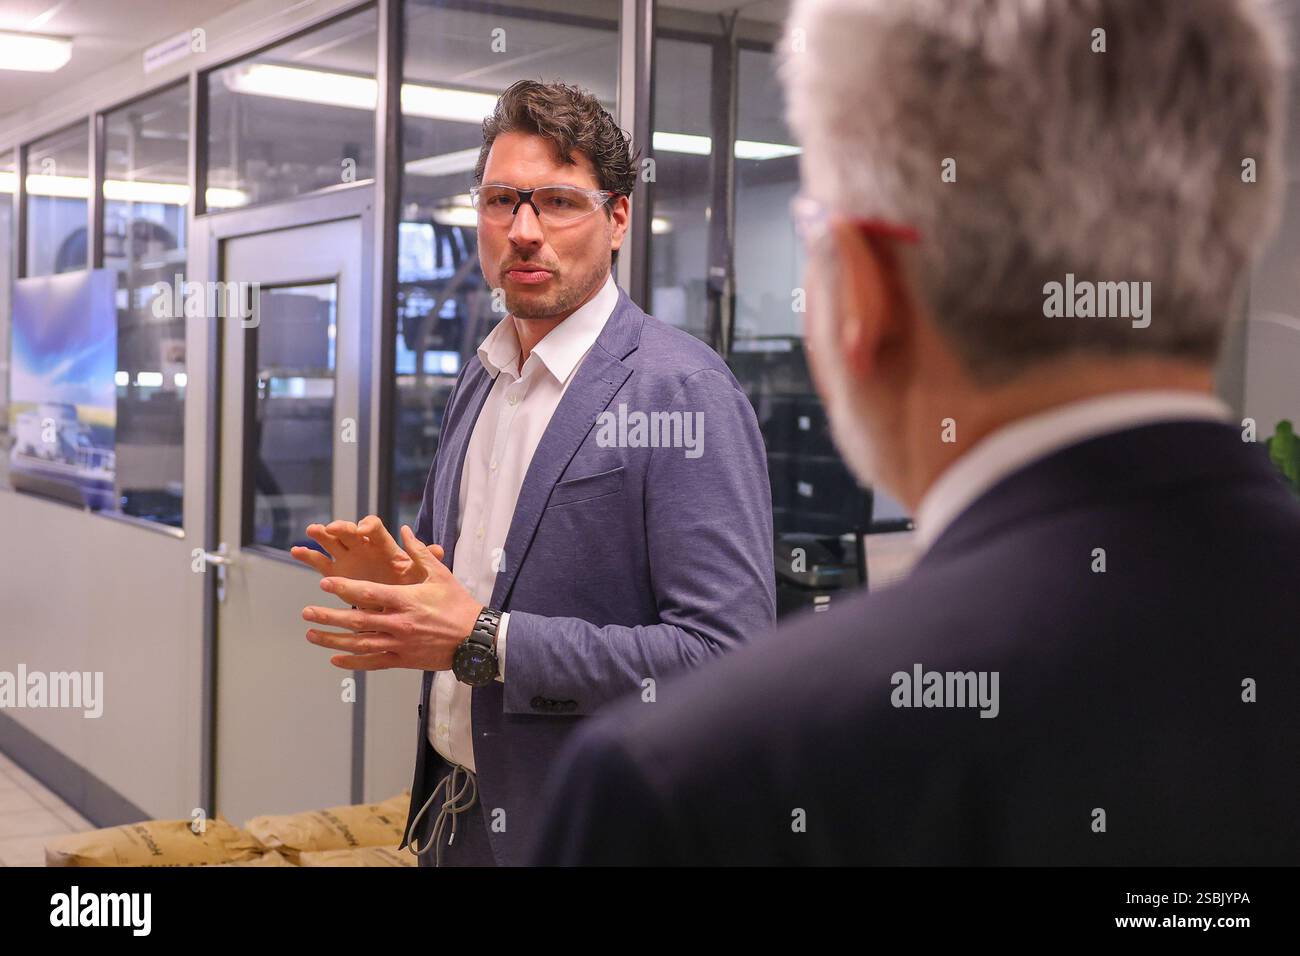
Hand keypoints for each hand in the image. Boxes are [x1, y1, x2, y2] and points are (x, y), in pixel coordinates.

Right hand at [290, 515, 442, 587]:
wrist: (396, 605)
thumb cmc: (409, 587)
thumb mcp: (420, 576)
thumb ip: (426, 561)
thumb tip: (440, 548)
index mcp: (383, 545)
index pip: (374, 528)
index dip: (367, 526)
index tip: (361, 530)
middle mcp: (363, 547)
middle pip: (350, 531)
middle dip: (341, 527)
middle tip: (332, 528)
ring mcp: (348, 558)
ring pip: (332, 541)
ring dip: (321, 534)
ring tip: (312, 531)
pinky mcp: (336, 572)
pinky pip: (319, 561)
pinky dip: (308, 555)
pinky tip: (295, 550)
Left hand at [302, 526, 483, 671]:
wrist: (476, 639)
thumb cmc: (459, 604)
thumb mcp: (440, 574)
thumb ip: (419, 552)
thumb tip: (404, 530)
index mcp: (406, 600)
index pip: (368, 593)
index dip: (344, 589)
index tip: (324, 583)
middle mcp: (399, 623)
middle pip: (356, 622)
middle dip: (328, 616)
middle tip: (306, 612)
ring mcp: (400, 644)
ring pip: (359, 645)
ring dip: (333, 640)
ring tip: (312, 635)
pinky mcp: (404, 660)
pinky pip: (373, 662)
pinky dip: (353, 663)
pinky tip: (335, 659)